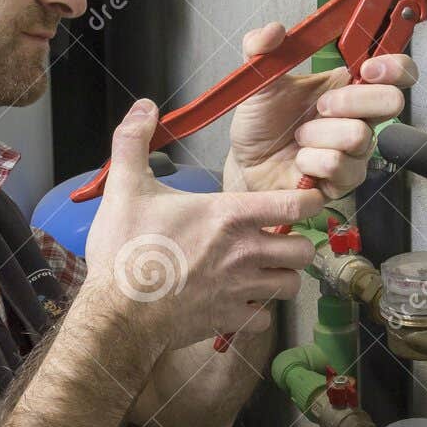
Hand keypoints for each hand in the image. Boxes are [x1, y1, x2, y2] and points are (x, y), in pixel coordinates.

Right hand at [81, 99, 321, 355]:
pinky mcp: (230, 320)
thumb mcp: (124, 187)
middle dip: (297, 245)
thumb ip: (134, 141)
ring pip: (290, 285)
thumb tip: (144, 106)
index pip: (295, 205)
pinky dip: (258, 310)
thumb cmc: (125, 249)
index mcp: (228, 216)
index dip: (309, 201)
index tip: (306, 200)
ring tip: (265, 270)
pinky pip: (265, 318)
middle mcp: (244, 252)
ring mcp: (240, 289)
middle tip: (279, 240)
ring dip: (282, 277)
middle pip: (304, 250)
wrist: (117, 312)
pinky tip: (241, 300)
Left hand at [224, 21, 416, 197]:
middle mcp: (359, 119)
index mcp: (348, 87)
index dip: (395, 67)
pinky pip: (339, 167)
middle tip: (320, 107)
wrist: (245, 163)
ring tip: (299, 138)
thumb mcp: (258, 81)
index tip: (366, 69)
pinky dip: (311, 160)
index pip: (398, 71)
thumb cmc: (261, 124)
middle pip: (392, 102)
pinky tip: (300, 161)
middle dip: (351, 100)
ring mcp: (355, 152)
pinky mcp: (345, 181)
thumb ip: (260, 48)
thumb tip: (274, 29)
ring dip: (318, 135)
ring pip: (359, 137)